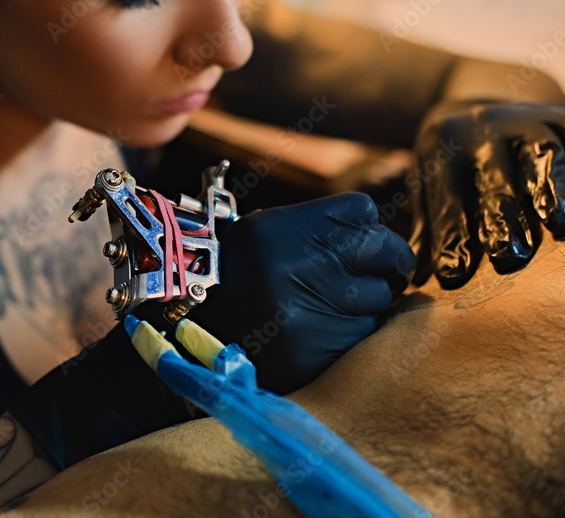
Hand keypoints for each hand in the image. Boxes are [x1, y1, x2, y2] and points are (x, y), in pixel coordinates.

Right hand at [7, 193, 413, 467]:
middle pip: (382, 250)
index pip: (361, 211)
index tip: (367, 242)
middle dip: (389, 262)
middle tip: (387, 273)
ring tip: (331, 309)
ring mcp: (310, 311)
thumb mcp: (256, 240)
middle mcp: (298, 265)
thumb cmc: (221, 285)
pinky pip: (363, 337)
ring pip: (379, 299)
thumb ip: (310, 232)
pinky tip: (320, 336)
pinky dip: (351, 336)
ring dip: (366, 304)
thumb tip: (374, 233)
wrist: (175, 347)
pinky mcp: (316, 353)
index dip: (367, 227)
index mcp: (280, 229)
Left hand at [409, 100, 564, 288]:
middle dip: (502, 219)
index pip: (447, 199)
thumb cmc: (450, 166)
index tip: (454, 274)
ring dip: (552, 188)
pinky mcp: (559, 115)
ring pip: (540, 153)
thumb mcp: (429, 187)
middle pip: (495, 179)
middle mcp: (481, 133)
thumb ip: (428, 229)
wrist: (471, 104)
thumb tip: (411, 281)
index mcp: (443, 153)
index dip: (450, 236)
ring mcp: (522, 120)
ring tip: (562, 226)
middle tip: (509, 259)